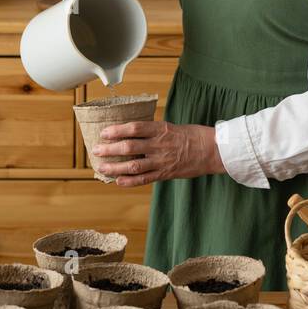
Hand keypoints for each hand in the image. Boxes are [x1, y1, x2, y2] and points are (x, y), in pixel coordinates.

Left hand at [92, 121, 224, 185]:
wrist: (211, 151)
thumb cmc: (192, 136)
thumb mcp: (172, 127)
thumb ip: (153, 131)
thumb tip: (132, 132)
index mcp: (161, 130)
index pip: (134, 128)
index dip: (117, 130)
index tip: (104, 132)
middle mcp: (159, 145)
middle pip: (129, 147)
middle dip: (110, 149)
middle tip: (95, 149)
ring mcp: (162, 161)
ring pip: (133, 166)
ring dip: (115, 167)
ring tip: (101, 167)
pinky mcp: (165, 174)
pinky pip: (144, 179)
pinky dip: (129, 181)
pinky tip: (118, 181)